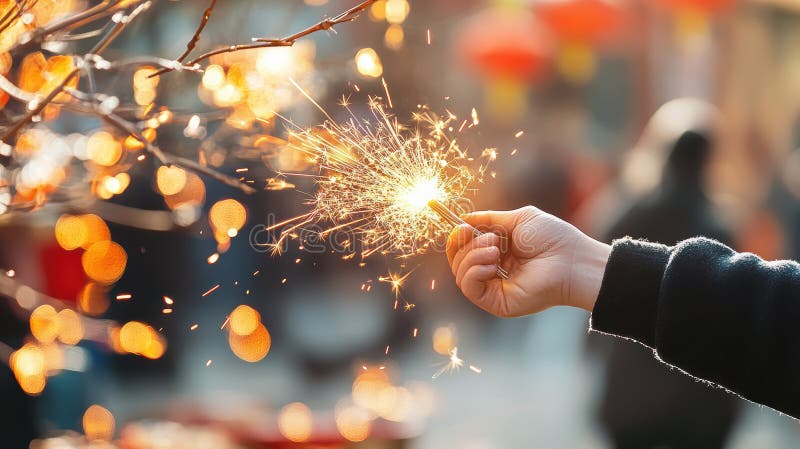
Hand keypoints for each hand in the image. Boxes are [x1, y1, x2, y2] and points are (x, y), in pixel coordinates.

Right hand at [446, 206, 610, 316]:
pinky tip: (493, 263)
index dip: (457, 237)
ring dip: (473, 256)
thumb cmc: (553, 239)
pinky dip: (474, 271)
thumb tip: (463, 219)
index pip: (464, 248)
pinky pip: (469, 288)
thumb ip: (489, 218)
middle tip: (488, 238)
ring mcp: (494, 288)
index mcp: (497, 253)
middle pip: (458, 260)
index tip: (462, 226)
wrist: (571, 260)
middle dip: (466, 245)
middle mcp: (493, 271)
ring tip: (496, 250)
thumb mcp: (518, 219)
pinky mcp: (496, 302)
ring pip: (460, 274)